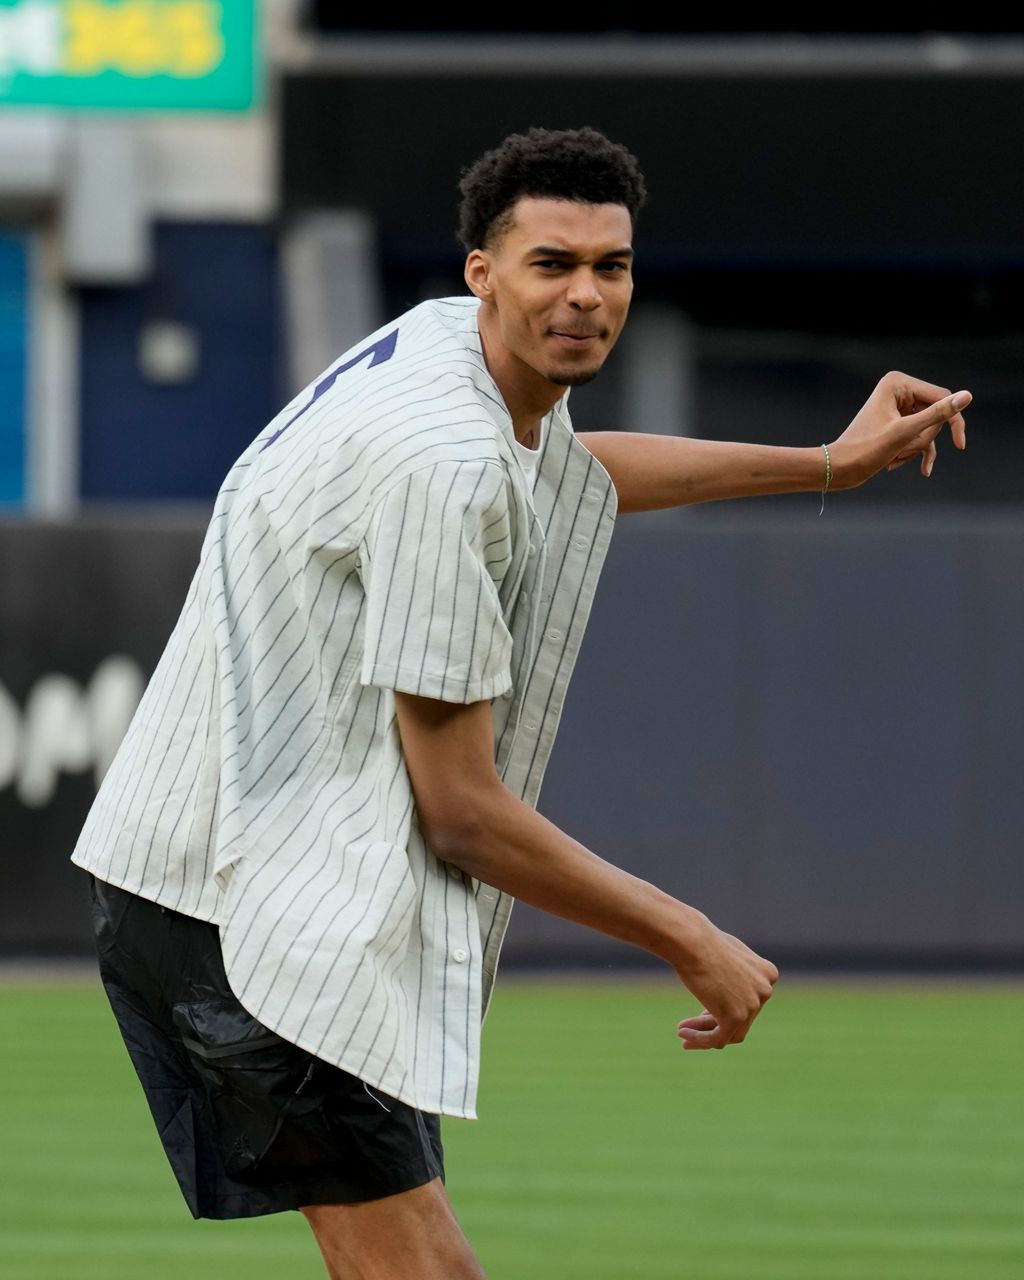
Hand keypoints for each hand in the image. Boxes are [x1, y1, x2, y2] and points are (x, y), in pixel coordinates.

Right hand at [673, 915, 778, 1050]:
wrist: (692, 941)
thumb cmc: (702, 942)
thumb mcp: (727, 955)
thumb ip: (736, 974)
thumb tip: (730, 993)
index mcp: (768, 974)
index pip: (749, 1001)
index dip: (726, 1008)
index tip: (703, 1011)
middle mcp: (765, 990)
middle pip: (740, 1018)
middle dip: (711, 1021)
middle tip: (687, 1025)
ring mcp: (753, 1005)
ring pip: (729, 1031)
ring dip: (704, 1034)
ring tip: (681, 1032)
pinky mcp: (735, 1017)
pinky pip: (717, 1039)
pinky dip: (700, 1040)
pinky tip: (683, 1034)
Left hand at [829, 372, 970, 488]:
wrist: (838, 468)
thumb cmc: (865, 450)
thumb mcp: (905, 433)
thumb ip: (937, 414)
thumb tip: (967, 396)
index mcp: (898, 383)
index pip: (941, 397)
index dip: (951, 422)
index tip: (959, 445)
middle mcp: (898, 389)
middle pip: (934, 414)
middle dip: (923, 439)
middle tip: (902, 451)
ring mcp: (896, 405)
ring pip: (926, 428)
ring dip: (915, 448)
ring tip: (894, 459)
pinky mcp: (895, 421)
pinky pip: (916, 434)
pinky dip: (911, 452)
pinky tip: (896, 465)